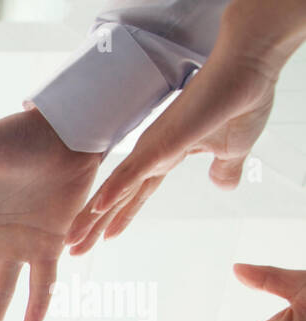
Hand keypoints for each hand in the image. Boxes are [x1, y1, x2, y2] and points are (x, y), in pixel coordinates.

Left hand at [68, 0, 305, 253]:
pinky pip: (134, 170)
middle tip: (72, 250)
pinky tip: (98, 208)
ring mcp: (153, 147)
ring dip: (93, 217)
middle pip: (117, 197)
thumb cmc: (241, 102)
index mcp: (166, 156)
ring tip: (72, 241)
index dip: (120, 216)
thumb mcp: (233, 149)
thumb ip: (223, 168)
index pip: (136, 193)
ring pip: (116, 188)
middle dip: (94, 225)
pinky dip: (116, 190)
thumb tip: (224, 185)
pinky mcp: (163, 141)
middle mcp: (152, 153)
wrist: (250, 68)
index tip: (104, 237)